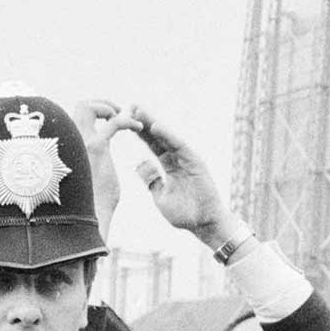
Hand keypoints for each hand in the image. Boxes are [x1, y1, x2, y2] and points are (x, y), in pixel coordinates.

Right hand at [72, 98, 139, 238]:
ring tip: (128, 120)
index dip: (96, 113)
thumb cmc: (91, 206)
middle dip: (102, 104)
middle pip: (80, 106)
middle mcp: (73, 142)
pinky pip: (114, 122)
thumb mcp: (91, 178)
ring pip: (89, 106)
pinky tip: (139, 128)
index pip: (78, 117)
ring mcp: (82, 143)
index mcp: (71, 149)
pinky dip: (128, 120)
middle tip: (118, 115)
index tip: (110, 120)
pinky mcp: (96, 148)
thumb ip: (96, 161)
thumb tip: (100, 161)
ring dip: (110, 107)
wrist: (88, 220)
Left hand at [126, 106, 234, 244]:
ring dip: (153, 122)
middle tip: (130, 106)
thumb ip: (151, 180)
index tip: (125, 121)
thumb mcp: (161, 197)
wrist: (204, 224)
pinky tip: (156, 126)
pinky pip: (179, 145)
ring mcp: (187, 158)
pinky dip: (168, 135)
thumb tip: (139, 164)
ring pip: (167, 137)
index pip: (152, 146)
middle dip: (144, 121)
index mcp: (169, 166)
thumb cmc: (184, 214)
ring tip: (139, 110)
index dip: (139, 134)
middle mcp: (178, 158)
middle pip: (158, 137)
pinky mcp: (195, 162)